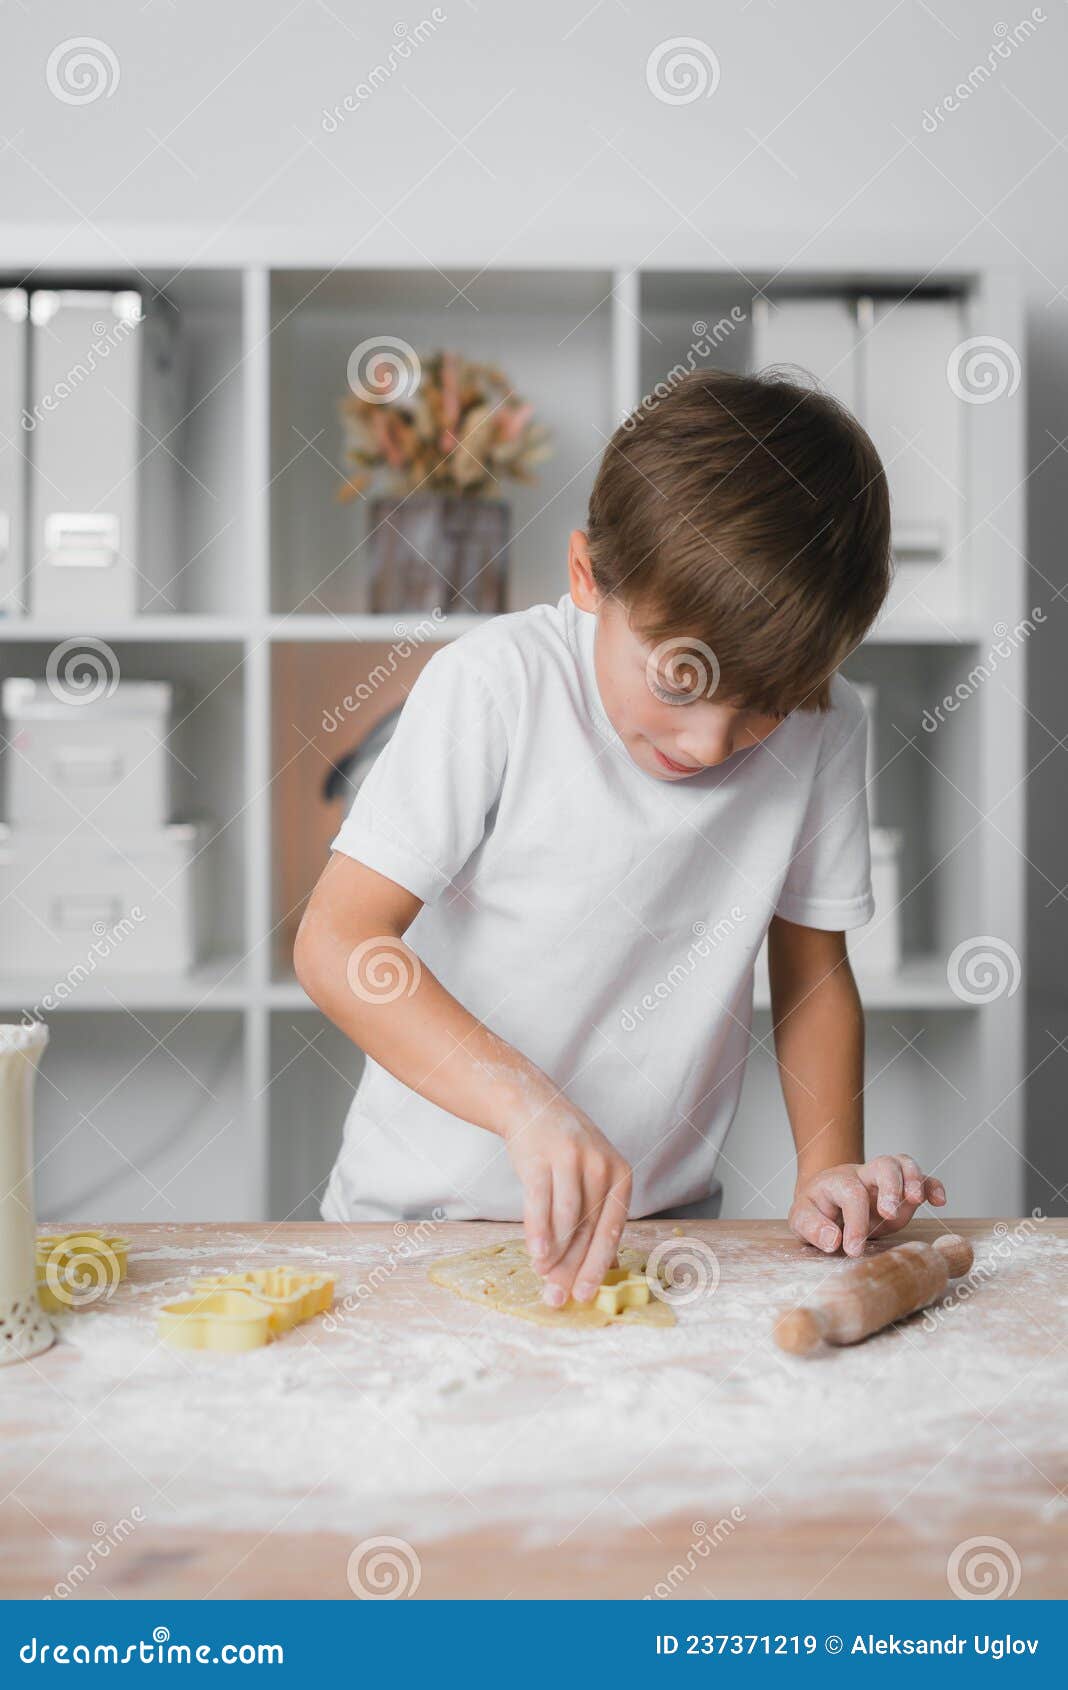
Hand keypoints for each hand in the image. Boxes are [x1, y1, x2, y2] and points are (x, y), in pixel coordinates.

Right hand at [504, 1103, 631, 1305]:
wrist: (531, 1106)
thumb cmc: (564, 1151)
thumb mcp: (591, 1176)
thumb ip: (596, 1218)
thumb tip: (600, 1270)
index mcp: (621, 1174)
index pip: (611, 1229)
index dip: (598, 1265)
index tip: (586, 1295)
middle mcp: (601, 1165)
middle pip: (588, 1230)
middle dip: (571, 1269)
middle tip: (557, 1297)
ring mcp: (572, 1159)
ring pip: (566, 1220)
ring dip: (553, 1254)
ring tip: (542, 1275)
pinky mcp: (542, 1157)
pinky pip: (540, 1202)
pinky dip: (537, 1232)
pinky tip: (534, 1254)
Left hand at [789, 1155, 945, 1256]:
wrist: (824, 1204)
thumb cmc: (815, 1213)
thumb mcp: (801, 1221)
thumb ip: (812, 1228)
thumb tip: (833, 1240)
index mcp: (836, 1182)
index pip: (851, 1193)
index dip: (855, 1221)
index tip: (853, 1250)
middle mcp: (862, 1176)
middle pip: (882, 1165)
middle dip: (890, 1187)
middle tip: (889, 1214)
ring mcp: (883, 1181)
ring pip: (902, 1164)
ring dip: (913, 1179)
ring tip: (916, 1200)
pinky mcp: (900, 1190)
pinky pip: (920, 1179)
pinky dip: (932, 1185)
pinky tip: (940, 1200)